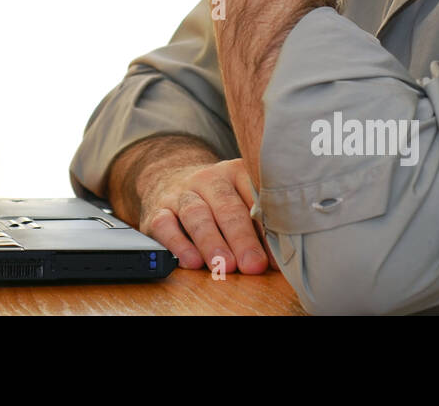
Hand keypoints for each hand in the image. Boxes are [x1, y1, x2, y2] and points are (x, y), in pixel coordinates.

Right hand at [138, 157, 277, 273]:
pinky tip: (191, 262)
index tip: (276, 258)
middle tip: (253, 264)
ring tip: (224, 265)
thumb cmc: (217, 201)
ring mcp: (181, 193)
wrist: (170, 178)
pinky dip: (178, 244)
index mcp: (236, 172)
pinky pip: (165, 225)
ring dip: (211, 242)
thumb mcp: (241, 202)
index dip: (268, 229)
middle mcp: (208, 179)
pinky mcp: (157, 210)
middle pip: (226, 206)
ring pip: (196, 213)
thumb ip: (259, 224)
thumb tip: (282, 258)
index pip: (254, 198)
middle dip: (241, 238)